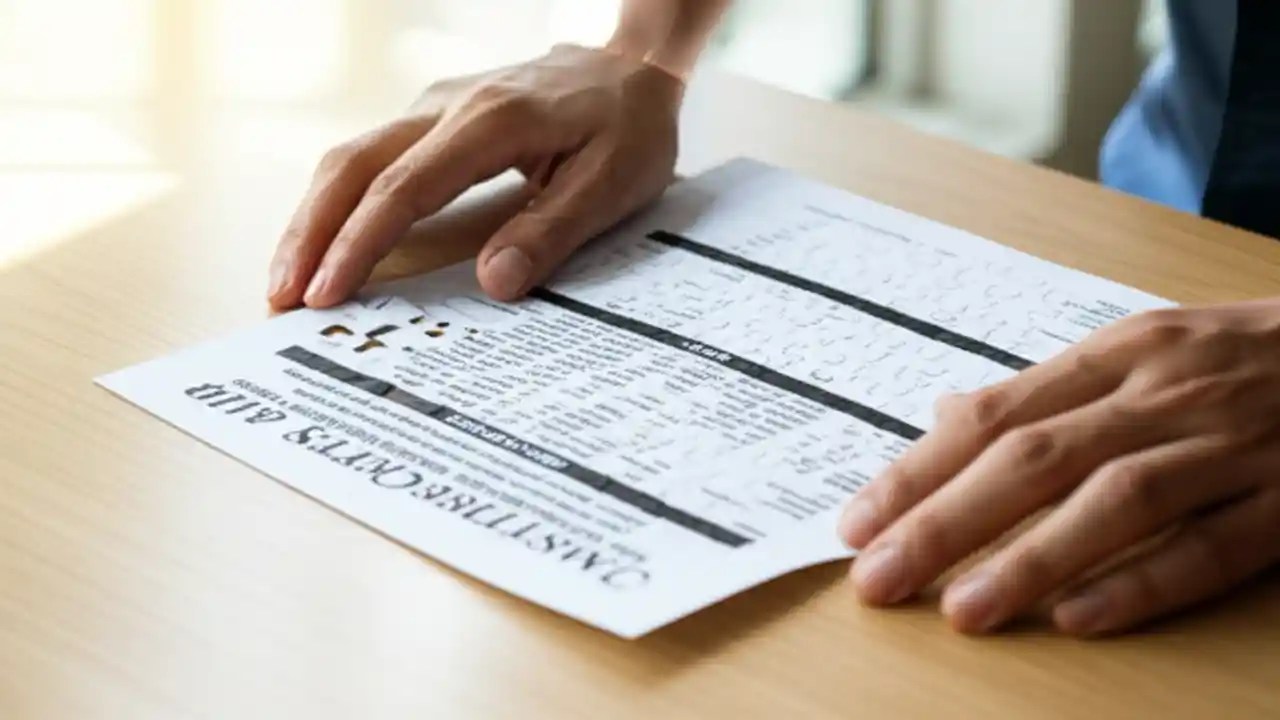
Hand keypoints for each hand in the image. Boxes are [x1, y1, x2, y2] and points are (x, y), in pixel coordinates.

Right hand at [268, 44, 682, 309]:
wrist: (630, 66)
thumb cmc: (627, 126)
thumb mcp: (614, 183)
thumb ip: (552, 231)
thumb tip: (492, 283)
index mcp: (492, 121)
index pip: (404, 187)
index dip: (360, 243)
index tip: (327, 294)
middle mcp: (448, 106)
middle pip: (352, 165)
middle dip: (308, 234)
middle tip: (279, 299)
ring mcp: (433, 107)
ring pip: (350, 158)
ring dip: (312, 220)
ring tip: (288, 283)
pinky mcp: (431, 120)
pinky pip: (369, 159)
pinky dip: (337, 204)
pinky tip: (328, 245)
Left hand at [838, 300, 1279, 635]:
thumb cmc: (1243, 357)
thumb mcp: (1144, 349)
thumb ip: (1049, 392)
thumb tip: (948, 418)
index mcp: (1120, 356)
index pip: (997, 416)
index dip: (920, 471)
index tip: (857, 522)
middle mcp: (1164, 395)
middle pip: (1036, 458)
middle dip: (946, 520)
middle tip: (876, 576)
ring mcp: (1231, 447)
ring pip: (1117, 501)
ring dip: (1032, 558)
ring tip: (960, 611)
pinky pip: (1214, 546)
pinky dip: (1146, 582)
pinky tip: (1081, 618)